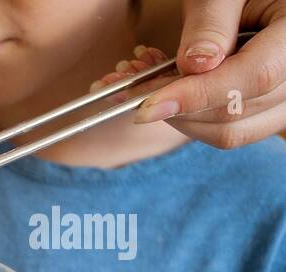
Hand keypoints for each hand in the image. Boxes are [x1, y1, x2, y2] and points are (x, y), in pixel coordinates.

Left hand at [128, 0, 285, 148]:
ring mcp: (284, 101)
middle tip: (128, 86)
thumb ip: (212, 23)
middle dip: (175, 107)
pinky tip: (164, 91)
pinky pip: (226, 129)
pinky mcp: (265, 112)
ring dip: (176, 116)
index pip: (255, 77)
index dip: (198, 95)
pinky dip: (188, 117)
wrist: (256, 0)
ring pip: (229, 131)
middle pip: (237, 113)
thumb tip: (194, 65)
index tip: (145, 107)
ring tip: (143, 84)